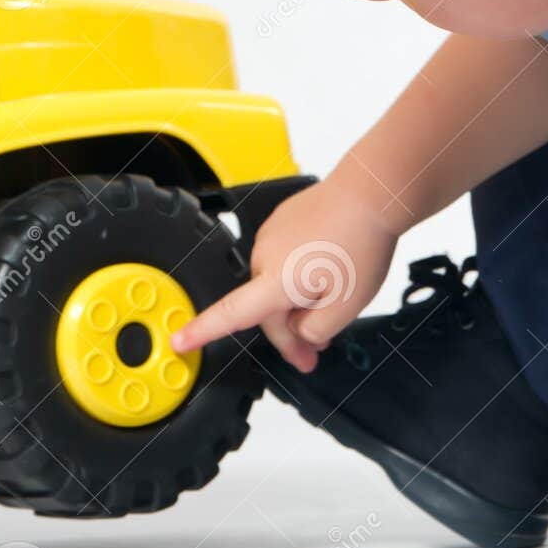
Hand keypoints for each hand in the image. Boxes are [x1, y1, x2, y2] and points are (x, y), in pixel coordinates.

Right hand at [170, 175, 397, 371]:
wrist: (370, 193)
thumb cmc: (360, 244)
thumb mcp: (346, 307)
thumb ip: (315, 332)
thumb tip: (299, 333)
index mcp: (275, 281)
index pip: (230, 314)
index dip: (202, 331)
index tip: (178, 341)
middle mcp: (265, 256)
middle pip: (266, 310)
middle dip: (289, 335)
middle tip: (314, 354)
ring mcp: (271, 235)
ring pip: (276, 285)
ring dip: (296, 303)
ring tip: (332, 305)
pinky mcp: (281, 222)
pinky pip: (284, 260)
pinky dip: (299, 274)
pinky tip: (326, 274)